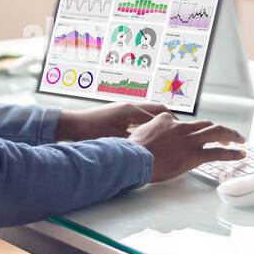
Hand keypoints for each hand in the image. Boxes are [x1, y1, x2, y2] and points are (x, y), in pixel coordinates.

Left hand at [54, 102, 171, 141]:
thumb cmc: (90, 131)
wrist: (72, 125)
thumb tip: (151, 147)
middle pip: (159, 109)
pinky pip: (141, 116)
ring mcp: (125, 108)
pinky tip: (151, 135)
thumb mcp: (115, 140)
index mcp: (131, 110)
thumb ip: (135, 142)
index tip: (181, 135)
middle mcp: (130, 106)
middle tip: (180, 132)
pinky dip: (149, 123)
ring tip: (169, 134)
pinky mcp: (120, 113)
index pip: (160, 115)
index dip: (172, 126)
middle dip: (170, 121)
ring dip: (160, 121)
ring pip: (150, 112)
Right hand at [128, 113, 246, 182]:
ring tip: (240, 139)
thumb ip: (147, 134)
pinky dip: (232, 153)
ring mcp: (189, 140)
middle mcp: (181, 127)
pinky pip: (218, 153)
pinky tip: (240, 154)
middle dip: (219, 129)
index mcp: (166, 120)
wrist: (133, 158)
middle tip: (228, 134)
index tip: (192, 137)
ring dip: (231, 135)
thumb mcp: (137, 135)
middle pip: (206, 124)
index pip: (182, 123)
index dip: (189, 130)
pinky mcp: (195, 155)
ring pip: (217, 133)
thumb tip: (147, 140)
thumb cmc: (131, 151)